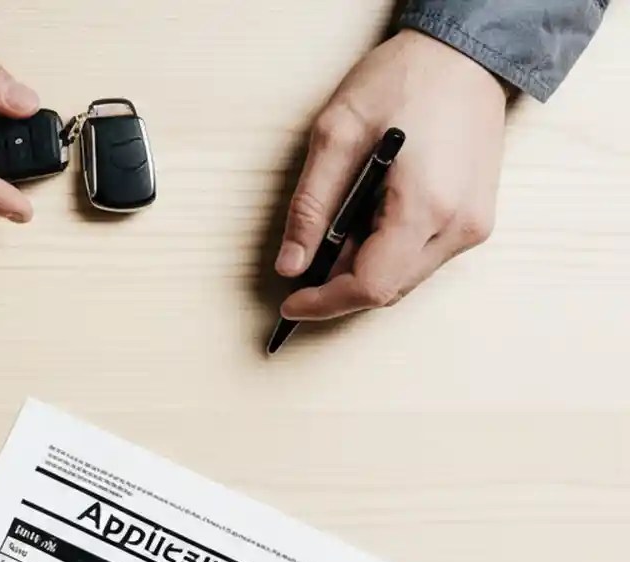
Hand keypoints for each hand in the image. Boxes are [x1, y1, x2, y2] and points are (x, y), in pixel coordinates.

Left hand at [276, 30, 508, 320]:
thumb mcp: (336, 135)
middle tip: (304, 261)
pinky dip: (386, 251)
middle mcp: (460, 227)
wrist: (464, 54)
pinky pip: (422, 256)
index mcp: (428, 207)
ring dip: (363, 267)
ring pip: (405, 277)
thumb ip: (311, 207)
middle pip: (389, 289)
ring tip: (336, 229)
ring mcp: (474, 225)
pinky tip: (367, 220)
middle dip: (339, 285)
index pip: (371, 286)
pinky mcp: (475, 219)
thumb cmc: (405, 80)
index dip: (325, 302)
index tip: (290, 302)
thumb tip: (291, 264)